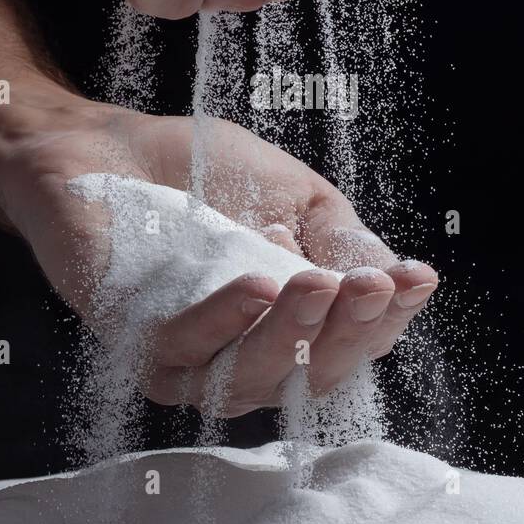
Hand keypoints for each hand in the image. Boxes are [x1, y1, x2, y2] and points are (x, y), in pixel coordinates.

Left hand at [0, 105, 438, 415]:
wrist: (107, 144)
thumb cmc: (202, 172)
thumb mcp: (292, 195)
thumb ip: (336, 238)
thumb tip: (393, 279)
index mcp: (290, 324)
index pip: (350, 343)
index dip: (386, 319)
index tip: (415, 278)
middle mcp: (244, 353)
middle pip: (309, 377)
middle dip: (348, 332)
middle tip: (369, 285)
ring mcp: (188, 356)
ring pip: (250, 378)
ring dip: (293, 334)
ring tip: (319, 284)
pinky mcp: (134, 340)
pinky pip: (183, 352)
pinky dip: (224, 322)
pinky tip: (257, 285)